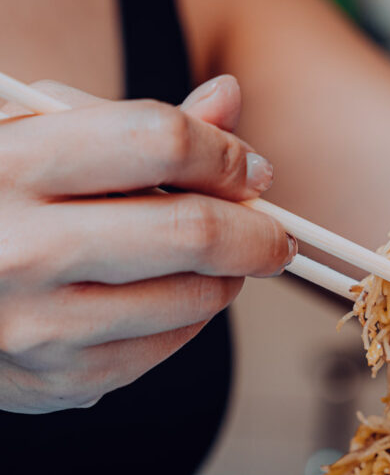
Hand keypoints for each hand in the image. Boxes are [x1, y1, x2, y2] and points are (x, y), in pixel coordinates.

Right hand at [0, 77, 293, 413]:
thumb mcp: (38, 137)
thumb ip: (136, 122)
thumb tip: (229, 95)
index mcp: (8, 164)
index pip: (159, 140)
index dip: (225, 153)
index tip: (251, 170)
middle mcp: (18, 248)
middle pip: (193, 231)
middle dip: (259, 232)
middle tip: (277, 234)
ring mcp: (40, 324)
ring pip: (196, 296)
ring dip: (230, 277)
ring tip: (215, 261)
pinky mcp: (64, 380)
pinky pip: (172, 343)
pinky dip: (191, 316)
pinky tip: (164, 296)